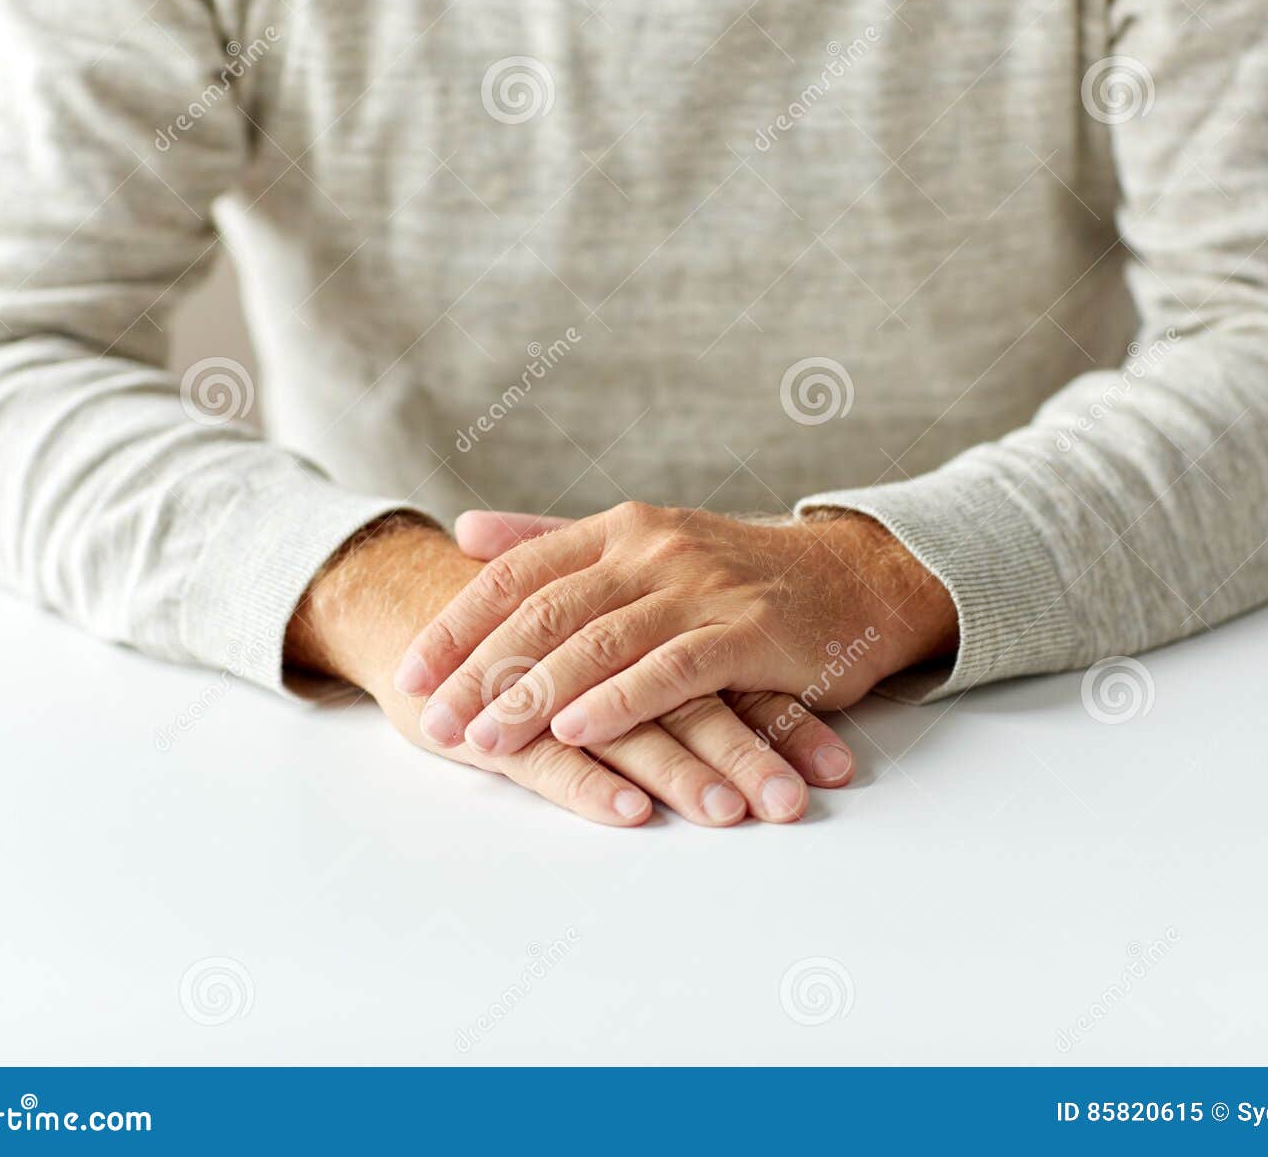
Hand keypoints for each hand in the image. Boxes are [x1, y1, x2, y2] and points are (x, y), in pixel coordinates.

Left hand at [395, 503, 956, 757]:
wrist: (855, 580)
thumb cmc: (739, 576)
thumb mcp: (644, 544)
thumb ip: (554, 540)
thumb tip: (465, 531)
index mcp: (621, 527)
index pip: (519, 572)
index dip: (460, 623)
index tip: (412, 673)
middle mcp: (654, 548)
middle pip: (548, 610)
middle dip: (482, 671)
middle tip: (434, 721)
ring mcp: (703, 587)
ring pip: (600, 641)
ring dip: (536, 695)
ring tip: (486, 740)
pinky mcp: (749, 631)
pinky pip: (672, 669)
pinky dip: (619, 700)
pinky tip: (577, 731)